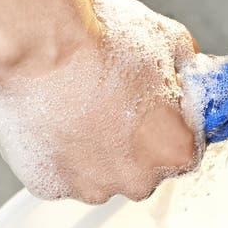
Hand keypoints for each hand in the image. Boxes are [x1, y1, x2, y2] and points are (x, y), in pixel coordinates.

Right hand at [0, 0, 199, 202]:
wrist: (40, 40)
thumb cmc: (100, 40)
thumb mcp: (169, 39)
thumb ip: (186, 70)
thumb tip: (186, 75)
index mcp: (176, 151)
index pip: (184, 150)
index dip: (167, 125)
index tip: (151, 107)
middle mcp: (138, 181)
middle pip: (141, 170)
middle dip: (129, 144)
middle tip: (108, 102)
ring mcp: (91, 188)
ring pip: (98, 175)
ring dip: (91, 150)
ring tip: (74, 107)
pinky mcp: (50, 186)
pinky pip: (58, 175)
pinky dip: (54, 153)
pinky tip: (50, 120)